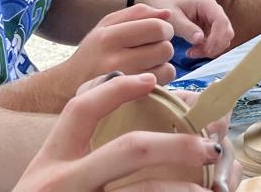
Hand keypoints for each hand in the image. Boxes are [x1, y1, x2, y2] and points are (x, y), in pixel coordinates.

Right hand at [13, 72, 229, 191]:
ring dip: (182, 189)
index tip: (149, 79)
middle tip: (209, 146)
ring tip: (208, 190)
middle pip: (130, 149)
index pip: (80, 109)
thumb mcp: (51, 177)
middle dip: (176, 144)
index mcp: (51, 161)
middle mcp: (61, 183)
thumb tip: (136, 110)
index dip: (116, 89)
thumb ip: (81, 152)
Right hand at [59, 5, 176, 90]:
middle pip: (165, 48)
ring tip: (147, 64)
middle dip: (164, 46)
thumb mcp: (107, 25)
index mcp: (109, 37)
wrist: (68, 87)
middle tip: (152, 49)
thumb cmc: (94, 52)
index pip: (156, 27)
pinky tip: (145, 78)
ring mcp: (121, 83)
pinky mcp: (129, 100)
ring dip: (163, 65)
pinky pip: (162, 86)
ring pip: (168, 68)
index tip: (158, 33)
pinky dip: (160, 80)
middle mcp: (114, 60)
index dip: (164, 29)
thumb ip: (138, 13)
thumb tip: (167, 13)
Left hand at [137, 0, 233, 59]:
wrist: (158, 3)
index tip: (205, 51)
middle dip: (215, 46)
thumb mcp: (173, 18)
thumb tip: (200, 40)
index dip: (217, 38)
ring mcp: (212, 20)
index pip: (222, 22)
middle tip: (195, 53)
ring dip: (210, 49)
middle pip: (227, 32)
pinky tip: (192, 51)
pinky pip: (215, 42)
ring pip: (223, 39)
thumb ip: (186, 28)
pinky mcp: (209, 29)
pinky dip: (206, 49)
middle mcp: (214, 11)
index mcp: (207, 4)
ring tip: (191, 52)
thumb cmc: (164, 6)